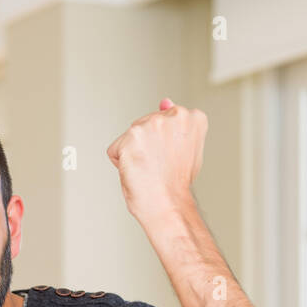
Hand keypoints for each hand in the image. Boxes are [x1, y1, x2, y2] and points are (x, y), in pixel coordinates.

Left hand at [106, 97, 205, 224]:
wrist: (169, 205)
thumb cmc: (176, 184)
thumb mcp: (185, 149)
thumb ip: (175, 125)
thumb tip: (165, 101)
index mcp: (192, 117)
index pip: (163, 121)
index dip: (164, 144)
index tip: (172, 158)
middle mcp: (173, 115)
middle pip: (144, 126)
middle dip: (146, 146)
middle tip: (160, 167)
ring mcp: (150, 125)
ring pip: (129, 138)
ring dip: (134, 154)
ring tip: (150, 170)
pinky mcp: (130, 138)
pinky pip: (115, 151)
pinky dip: (121, 164)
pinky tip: (138, 172)